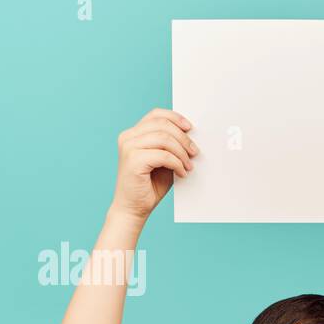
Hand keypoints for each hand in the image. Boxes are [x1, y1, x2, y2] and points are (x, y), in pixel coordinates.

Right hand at [110, 108, 198, 222]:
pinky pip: (163, 155)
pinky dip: (177, 164)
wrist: (134, 208)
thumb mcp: (164, 161)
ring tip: (189, 166)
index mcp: (133, 134)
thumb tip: (191, 136)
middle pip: (162, 125)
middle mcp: (128, 137)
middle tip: (195, 152)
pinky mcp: (133, 160)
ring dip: (182, 152)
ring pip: (164, 139)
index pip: (156, 115)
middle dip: (183, 138)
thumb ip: (171, 146)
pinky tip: (182, 173)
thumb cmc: (150, 185)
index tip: (190, 128)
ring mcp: (129, 147)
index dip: (175, 118)